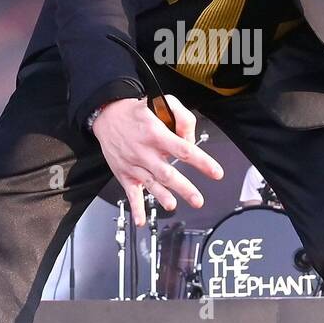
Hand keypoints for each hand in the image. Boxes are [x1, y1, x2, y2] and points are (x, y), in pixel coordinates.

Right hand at [91, 93, 223, 227]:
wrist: (107, 116)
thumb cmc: (137, 112)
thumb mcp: (162, 103)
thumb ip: (182, 118)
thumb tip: (191, 140)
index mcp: (157, 134)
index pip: (184, 149)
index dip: (202, 162)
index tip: (216, 172)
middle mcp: (145, 151)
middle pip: (167, 172)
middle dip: (184, 188)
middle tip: (198, 200)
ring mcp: (134, 164)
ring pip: (151, 183)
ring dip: (162, 197)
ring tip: (172, 206)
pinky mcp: (125, 174)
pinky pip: (130, 193)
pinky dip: (136, 207)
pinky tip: (141, 220)